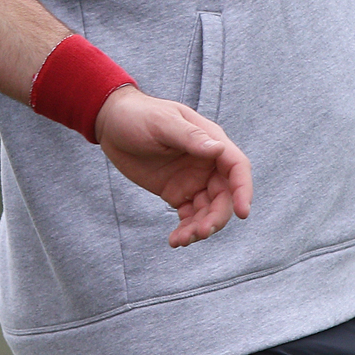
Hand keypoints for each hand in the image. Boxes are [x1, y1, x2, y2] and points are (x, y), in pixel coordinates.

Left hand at [94, 87, 253, 246]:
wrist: (111, 123)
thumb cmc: (138, 115)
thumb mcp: (162, 123)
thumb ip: (190, 137)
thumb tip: (218, 149)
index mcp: (210, 140)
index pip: (236, 167)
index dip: (243, 190)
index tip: (242, 213)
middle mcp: (206, 163)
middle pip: (225, 195)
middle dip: (217, 217)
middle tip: (200, 232)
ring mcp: (193, 179)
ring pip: (208, 210)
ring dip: (200, 227)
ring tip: (181, 239)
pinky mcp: (177, 193)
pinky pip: (189, 215)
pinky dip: (186, 229)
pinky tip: (175, 239)